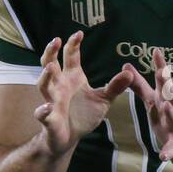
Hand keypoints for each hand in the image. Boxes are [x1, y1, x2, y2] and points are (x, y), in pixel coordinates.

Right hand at [34, 32, 132, 155]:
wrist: (70, 138)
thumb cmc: (84, 114)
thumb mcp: (103, 99)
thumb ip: (115, 87)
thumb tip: (129, 73)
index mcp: (72, 77)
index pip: (70, 57)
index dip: (73, 45)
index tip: (79, 33)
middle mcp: (59, 86)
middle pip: (50, 64)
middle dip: (51, 52)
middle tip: (55, 40)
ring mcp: (52, 101)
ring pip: (44, 85)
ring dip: (45, 76)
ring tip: (50, 67)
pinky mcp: (49, 119)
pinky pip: (43, 114)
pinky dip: (43, 111)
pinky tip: (46, 108)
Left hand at [124, 48, 172, 171]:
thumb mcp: (156, 103)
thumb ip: (140, 87)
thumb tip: (125, 67)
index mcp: (165, 101)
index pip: (161, 82)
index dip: (160, 67)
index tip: (156, 51)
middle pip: (170, 95)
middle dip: (166, 84)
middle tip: (162, 71)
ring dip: (169, 113)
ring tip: (163, 106)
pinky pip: (172, 149)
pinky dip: (168, 152)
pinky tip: (163, 156)